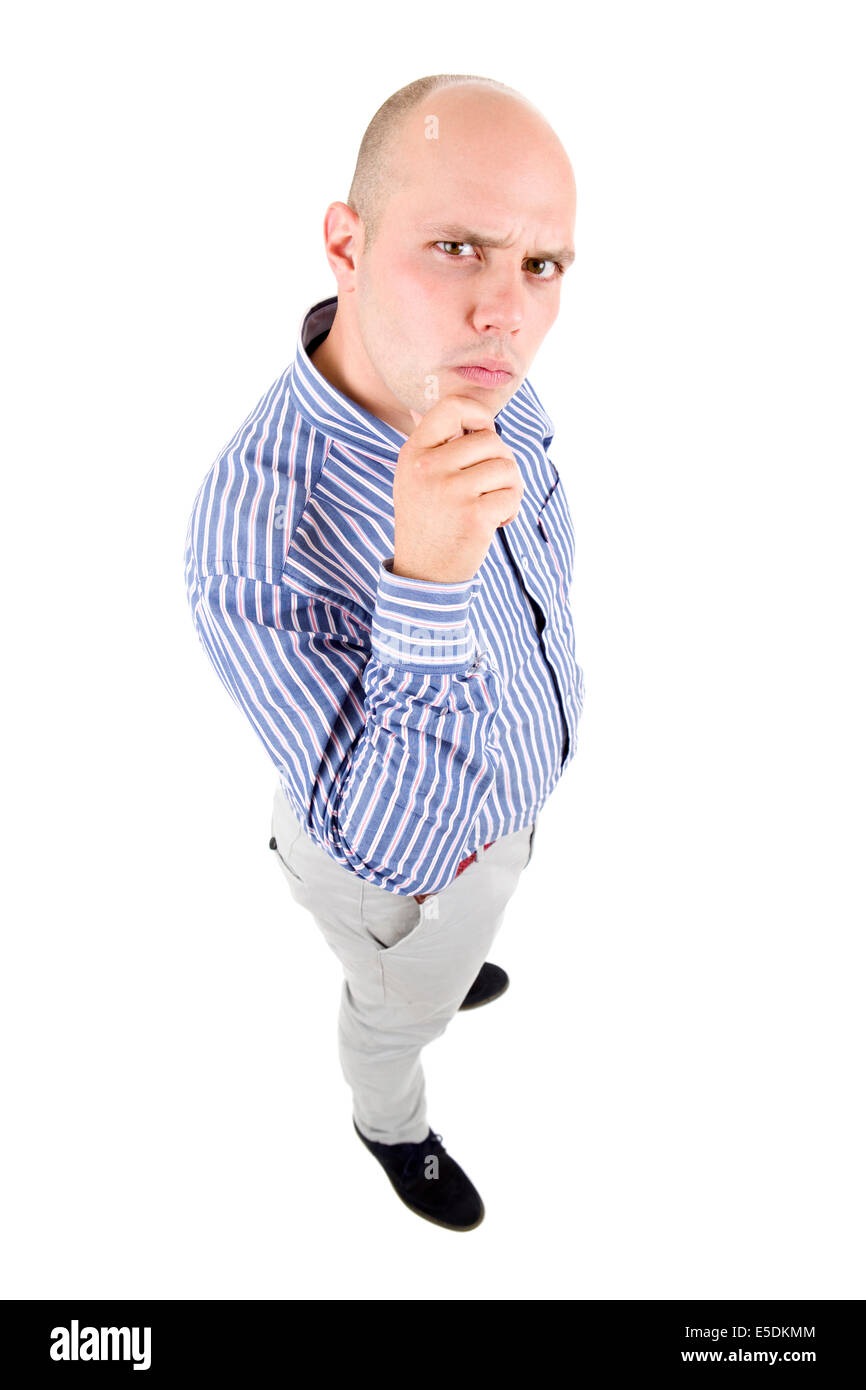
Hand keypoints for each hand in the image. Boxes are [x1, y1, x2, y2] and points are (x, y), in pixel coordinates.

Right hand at [391, 396, 523, 583]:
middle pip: (492, 440)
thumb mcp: (415, 478)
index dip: (478, 416)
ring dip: (509, 488)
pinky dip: (510, 510)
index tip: (483, 436)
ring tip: (492, 505)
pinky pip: (512, 495)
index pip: (453, 407)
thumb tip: (451, 411)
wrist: (423, 575)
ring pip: (507, 467)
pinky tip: (493, 523)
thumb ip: (434, 446)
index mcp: (414, 453)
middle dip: (501, 463)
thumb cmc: (427, 523)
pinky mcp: (474, 515)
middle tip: (490, 487)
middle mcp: (428, 468)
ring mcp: (451, 491)